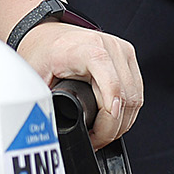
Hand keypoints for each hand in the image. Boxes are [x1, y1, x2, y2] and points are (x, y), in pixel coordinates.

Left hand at [15, 22, 143, 146]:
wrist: (47, 32)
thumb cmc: (42, 51)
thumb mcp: (37, 77)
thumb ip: (45, 100)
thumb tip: (51, 128)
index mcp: (86, 49)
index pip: (111, 84)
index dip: (109, 114)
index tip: (98, 133)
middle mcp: (109, 46)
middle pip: (126, 97)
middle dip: (112, 127)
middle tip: (94, 140)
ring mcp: (122, 50)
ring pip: (135, 98)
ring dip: (122, 122)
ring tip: (102, 134)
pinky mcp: (127, 57)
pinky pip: (136, 91)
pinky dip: (127, 110)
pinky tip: (111, 120)